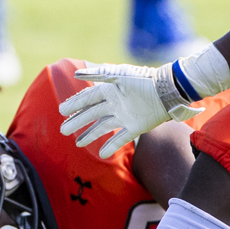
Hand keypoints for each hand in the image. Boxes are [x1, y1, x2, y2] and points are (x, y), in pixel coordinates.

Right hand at [58, 62, 201, 159]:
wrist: (169, 91)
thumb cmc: (144, 79)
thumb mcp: (120, 74)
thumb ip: (98, 74)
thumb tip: (76, 74)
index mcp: (110, 90)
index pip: (87, 98)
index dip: (74, 104)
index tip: (61, 111)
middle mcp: (115, 104)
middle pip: (92, 114)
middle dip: (77, 121)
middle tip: (63, 130)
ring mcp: (125, 116)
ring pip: (102, 127)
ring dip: (90, 135)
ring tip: (78, 143)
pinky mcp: (136, 127)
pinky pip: (120, 138)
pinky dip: (111, 146)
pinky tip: (102, 154)